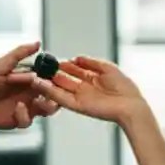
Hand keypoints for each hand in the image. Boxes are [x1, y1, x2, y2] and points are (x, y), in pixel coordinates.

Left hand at [0, 41, 60, 129]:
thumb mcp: (1, 64)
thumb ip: (19, 53)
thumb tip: (37, 43)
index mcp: (31, 79)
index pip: (52, 78)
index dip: (57, 78)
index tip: (57, 77)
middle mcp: (31, 93)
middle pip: (55, 95)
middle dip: (56, 94)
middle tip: (49, 91)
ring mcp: (27, 107)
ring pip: (47, 110)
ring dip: (46, 106)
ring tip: (37, 101)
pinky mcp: (19, 120)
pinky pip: (28, 121)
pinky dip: (24, 115)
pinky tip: (17, 107)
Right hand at [30, 55, 147, 126]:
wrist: (130, 106)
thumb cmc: (125, 88)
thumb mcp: (108, 68)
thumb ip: (91, 62)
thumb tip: (76, 57)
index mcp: (93, 79)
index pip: (73, 70)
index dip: (62, 65)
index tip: (51, 59)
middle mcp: (85, 88)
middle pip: (64, 79)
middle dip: (52, 73)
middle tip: (39, 67)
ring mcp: (81, 97)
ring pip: (59, 89)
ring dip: (47, 83)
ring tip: (34, 75)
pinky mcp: (78, 106)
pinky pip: (61, 98)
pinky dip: (50, 92)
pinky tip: (41, 84)